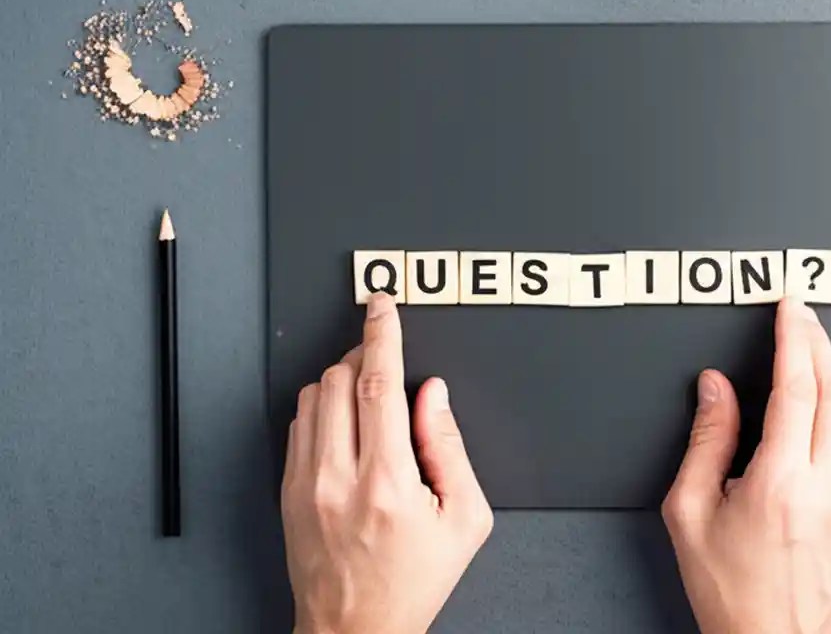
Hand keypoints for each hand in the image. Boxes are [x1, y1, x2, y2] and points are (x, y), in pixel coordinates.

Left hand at [282, 293, 492, 633]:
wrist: (356, 630)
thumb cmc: (414, 581)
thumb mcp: (465, 520)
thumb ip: (450, 449)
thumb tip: (433, 395)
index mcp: (388, 483)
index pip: (378, 385)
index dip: (382, 336)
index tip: (382, 306)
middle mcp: (338, 478)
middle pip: (338, 380)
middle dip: (364, 354)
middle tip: (386, 357)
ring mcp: (306, 484)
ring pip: (312, 396)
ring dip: (341, 379)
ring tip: (370, 394)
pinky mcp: (289, 491)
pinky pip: (298, 423)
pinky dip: (322, 407)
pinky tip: (347, 424)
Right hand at [663, 297, 830, 633]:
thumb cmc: (728, 588)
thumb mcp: (690, 512)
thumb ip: (705, 441)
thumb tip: (715, 387)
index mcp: (779, 484)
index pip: (796, 388)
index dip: (793, 338)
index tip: (789, 309)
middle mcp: (825, 487)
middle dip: (818, 342)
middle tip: (801, 315)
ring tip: (814, 351)